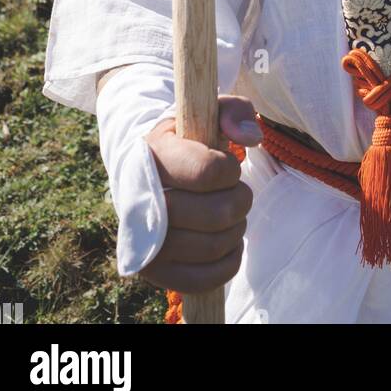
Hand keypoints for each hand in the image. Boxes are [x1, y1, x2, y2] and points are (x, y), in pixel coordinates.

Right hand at [139, 95, 261, 294]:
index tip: (226, 165)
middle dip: (239, 201)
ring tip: (230, 213)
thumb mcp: (208, 111)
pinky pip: (202, 279)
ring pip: (212, 247)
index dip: (229, 170)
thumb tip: (250, 137)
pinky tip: (228, 242)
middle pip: (215, 215)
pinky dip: (227, 263)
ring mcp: (144, 241)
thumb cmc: (187, 138)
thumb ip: (234, 111)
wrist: (146, 169)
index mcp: (153, 154)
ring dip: (235, 229)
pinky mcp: (153, 270)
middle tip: (236, 191)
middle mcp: (140, 200)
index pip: (207, 172)